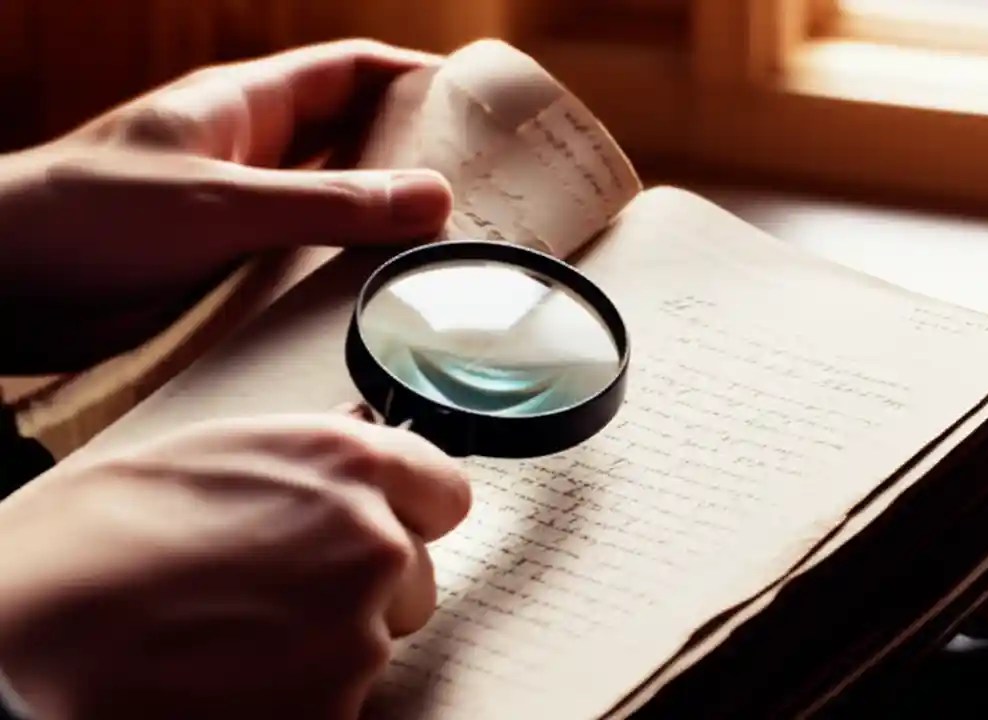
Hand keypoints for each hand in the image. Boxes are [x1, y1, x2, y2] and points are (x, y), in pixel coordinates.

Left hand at [0, 39, 452, 372]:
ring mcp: (236, 207)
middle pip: (349, 137)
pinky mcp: (223, 263)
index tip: (476, 104)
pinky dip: (339, 268)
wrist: (4, 281)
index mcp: (246, 106)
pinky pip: (299, 256)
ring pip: (328, 202)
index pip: (349, 70)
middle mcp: (249, 151)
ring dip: (378, 221)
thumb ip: (329, 203)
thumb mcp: (224, 203)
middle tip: (481, 192)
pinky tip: (376, 295)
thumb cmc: (91, 216)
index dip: (413, 77)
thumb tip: (433, 197)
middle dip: (413, 156)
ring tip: (446, 250)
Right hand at [0, 411, 469, 719]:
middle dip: (363, 587)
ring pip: (372, 645)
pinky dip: (295, 699)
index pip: (444, 491)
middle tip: (272, 594)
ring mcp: (355, 635)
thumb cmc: (91, 534)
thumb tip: (356, 442)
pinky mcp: (329, 711)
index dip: (409, 513)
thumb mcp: (210, 455)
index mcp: (346, 463)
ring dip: (322, 646)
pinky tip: (221, 680)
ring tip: (226, 638)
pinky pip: (336, 702)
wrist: (23, 628)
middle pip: (412, 577)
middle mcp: (371, 543)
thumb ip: (307, 457)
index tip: (384, 529)